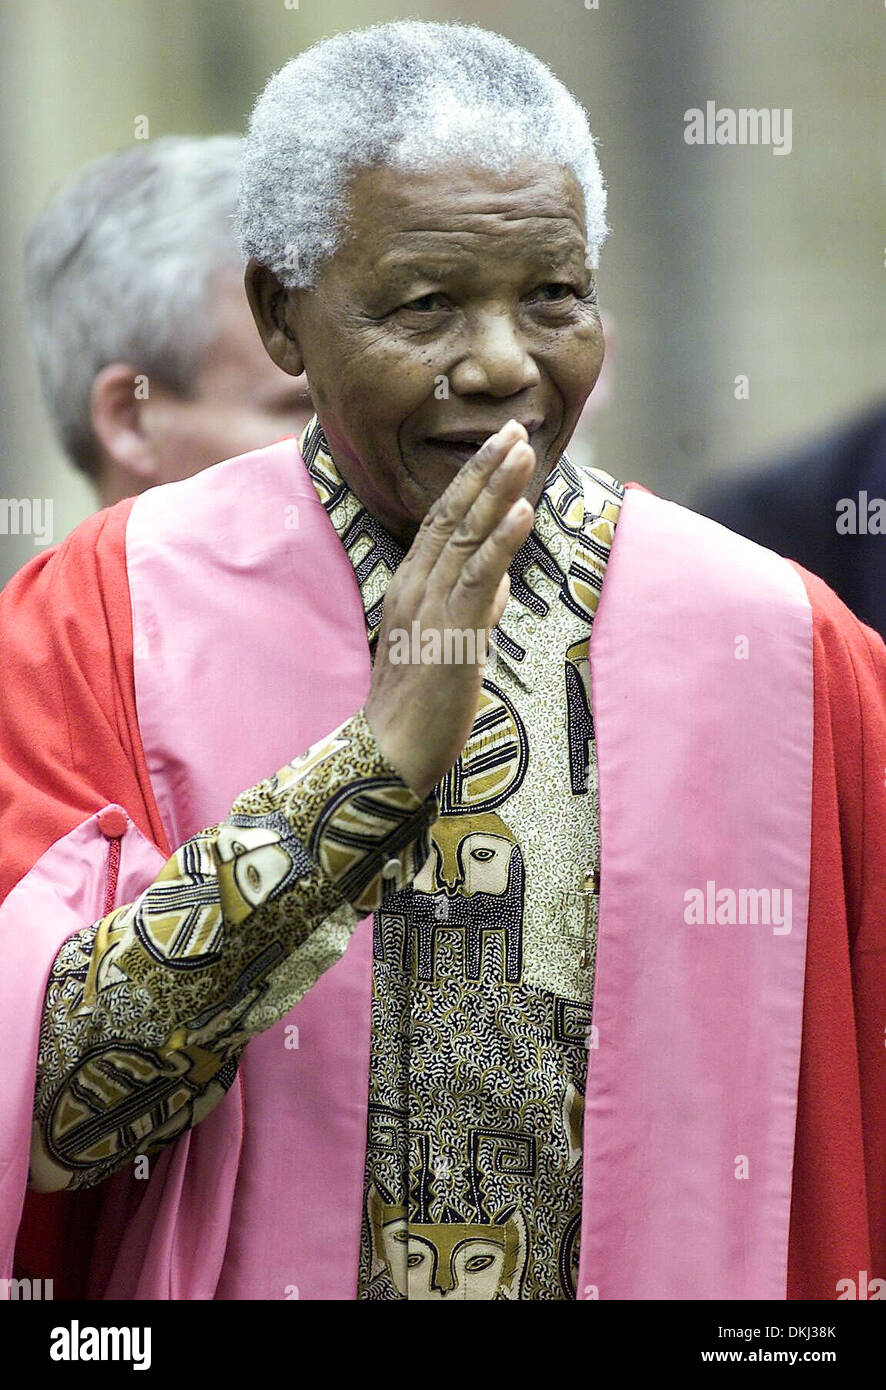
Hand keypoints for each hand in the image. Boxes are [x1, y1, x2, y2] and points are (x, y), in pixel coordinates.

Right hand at [364, 420, 535, 798]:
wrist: (391, 750)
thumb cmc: (420, 704)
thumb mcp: (449, 645)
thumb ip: (472, 609)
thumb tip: (499, 583)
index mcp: (415, 586)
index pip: (444, 520)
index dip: (472, 480)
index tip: (499, 445)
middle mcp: (419, 585)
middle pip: (454, 514)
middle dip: (486, 468)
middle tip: (514, 428)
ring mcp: (433, 606)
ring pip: (467, 535)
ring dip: (497, 489)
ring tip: (522, 450)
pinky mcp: (453, 632)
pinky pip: (478, 578)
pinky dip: (501, 542)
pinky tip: (521, 512)